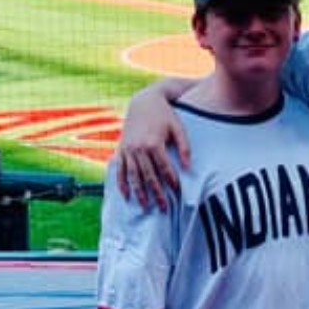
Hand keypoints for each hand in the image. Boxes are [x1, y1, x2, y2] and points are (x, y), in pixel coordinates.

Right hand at [116, 82, 192, 208]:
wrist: (144, 101)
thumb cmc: (165, 114)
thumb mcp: (178, 127)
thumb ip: (184, 147)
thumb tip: (189, 168)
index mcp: (154, 143)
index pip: (164, 168)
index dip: (171, 181)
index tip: (177, 193)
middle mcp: (138, 148)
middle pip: (149, 176)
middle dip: (156, 193)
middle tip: (163, 208)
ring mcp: (128, 149)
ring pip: (133, 176)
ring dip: (139, 192)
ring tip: (145, 207)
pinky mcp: (121, 149)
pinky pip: (120, 169)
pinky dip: (122, 183)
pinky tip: (126, 196)